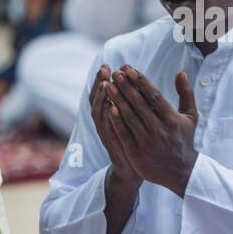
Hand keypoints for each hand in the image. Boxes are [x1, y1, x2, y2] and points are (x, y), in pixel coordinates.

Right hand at [89, 64, 139, 189]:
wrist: (136, 168)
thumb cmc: (137, 141)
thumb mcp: (134, 119)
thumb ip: (132, 101)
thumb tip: (137, 80)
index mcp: (108, 115)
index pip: (101, 93)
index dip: (101, 79)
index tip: (106, 65)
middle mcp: (104, 123)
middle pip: (96, 100)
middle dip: (99, 83)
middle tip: (104, 70)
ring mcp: (106, 134)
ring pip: (99, 114)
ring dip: (102, 98)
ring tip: (106, 84)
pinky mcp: (113, 145)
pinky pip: (107, 130)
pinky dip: (108, 118)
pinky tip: (111, 107)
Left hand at [103, 65, 198, 195]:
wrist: (180, 172)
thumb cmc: (183, 139)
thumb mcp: (190, 116)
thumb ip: (186, 93)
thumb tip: (180, 72)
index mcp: (172, 119)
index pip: (154, 95)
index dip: (140, 80)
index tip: (129, 69)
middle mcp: (160, 130)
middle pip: (139, 104)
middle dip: (126, 86)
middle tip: (116, 73)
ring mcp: (147, 142)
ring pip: (129, 117)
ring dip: (117, 100)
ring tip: (109, 86)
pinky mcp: (136, 153)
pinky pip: (123, 133)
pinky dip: (116, 120)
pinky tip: (109, 107)